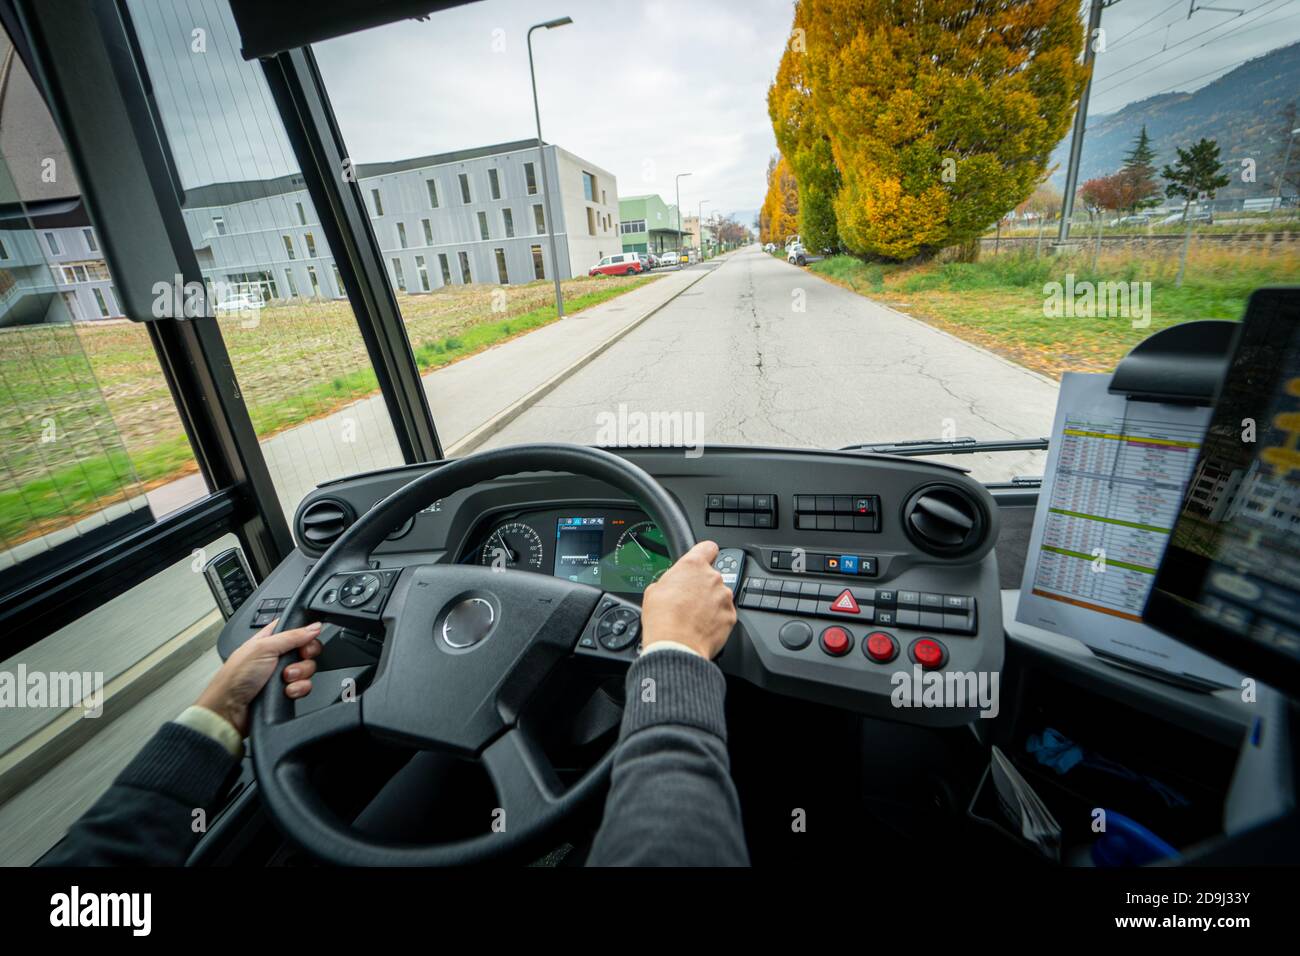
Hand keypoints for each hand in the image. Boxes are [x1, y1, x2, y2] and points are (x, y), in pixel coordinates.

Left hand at [195, 620, 323, 736]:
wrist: (230, 711)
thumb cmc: (235, 678)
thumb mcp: (263, 649)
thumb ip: (291, 636)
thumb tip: (314, 627)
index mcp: (268, 640)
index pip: (294, 629)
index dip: (304, 633)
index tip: (305, 640)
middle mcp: (276, 656)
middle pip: (305, 649)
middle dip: (304, 656)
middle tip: (291, 662)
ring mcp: (282, 675)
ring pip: (307, 668)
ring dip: (299, 674)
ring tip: (284, 679)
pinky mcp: (286, 691)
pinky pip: (305, 686)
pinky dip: (298, 689)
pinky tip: (286, 691)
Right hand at [641, 540, 735, 658]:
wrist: (676, 646)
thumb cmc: (663, 619)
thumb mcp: (653, 590)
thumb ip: (670, 580)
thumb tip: (671, 585)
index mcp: (693, 566)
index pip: (708, 547)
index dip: (704, 554)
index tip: (702, 559)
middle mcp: (712, 577)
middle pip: (711, 576)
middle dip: (702, 586)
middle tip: (687, 600)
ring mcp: (724, 597)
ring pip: (719, 595)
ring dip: (710, 603)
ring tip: (693, 617)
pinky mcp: (731, 616)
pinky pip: (725, 613)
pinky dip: (716, 619)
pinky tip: (701, 627)